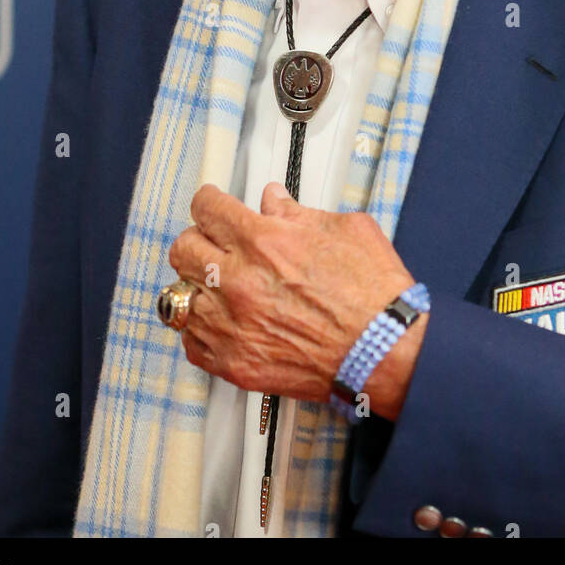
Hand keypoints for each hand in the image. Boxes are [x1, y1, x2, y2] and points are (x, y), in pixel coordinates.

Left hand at [167, 182, 427, 419]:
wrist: (385, 352)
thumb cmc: (372, 295)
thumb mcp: (344, 229)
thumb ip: (298, 212)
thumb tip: (274, 201)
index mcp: (262, 241)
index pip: (205, 208)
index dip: (209, 201)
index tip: (212, 206)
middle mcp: (239, 281)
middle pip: (182, 249)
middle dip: (198, 240)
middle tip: (214, 244)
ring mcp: (232, 326)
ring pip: (179, 298)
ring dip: (198, 287)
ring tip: (218, 287)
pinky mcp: (236, 364)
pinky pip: (192, 343)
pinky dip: (202, 331)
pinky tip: (222, 323)